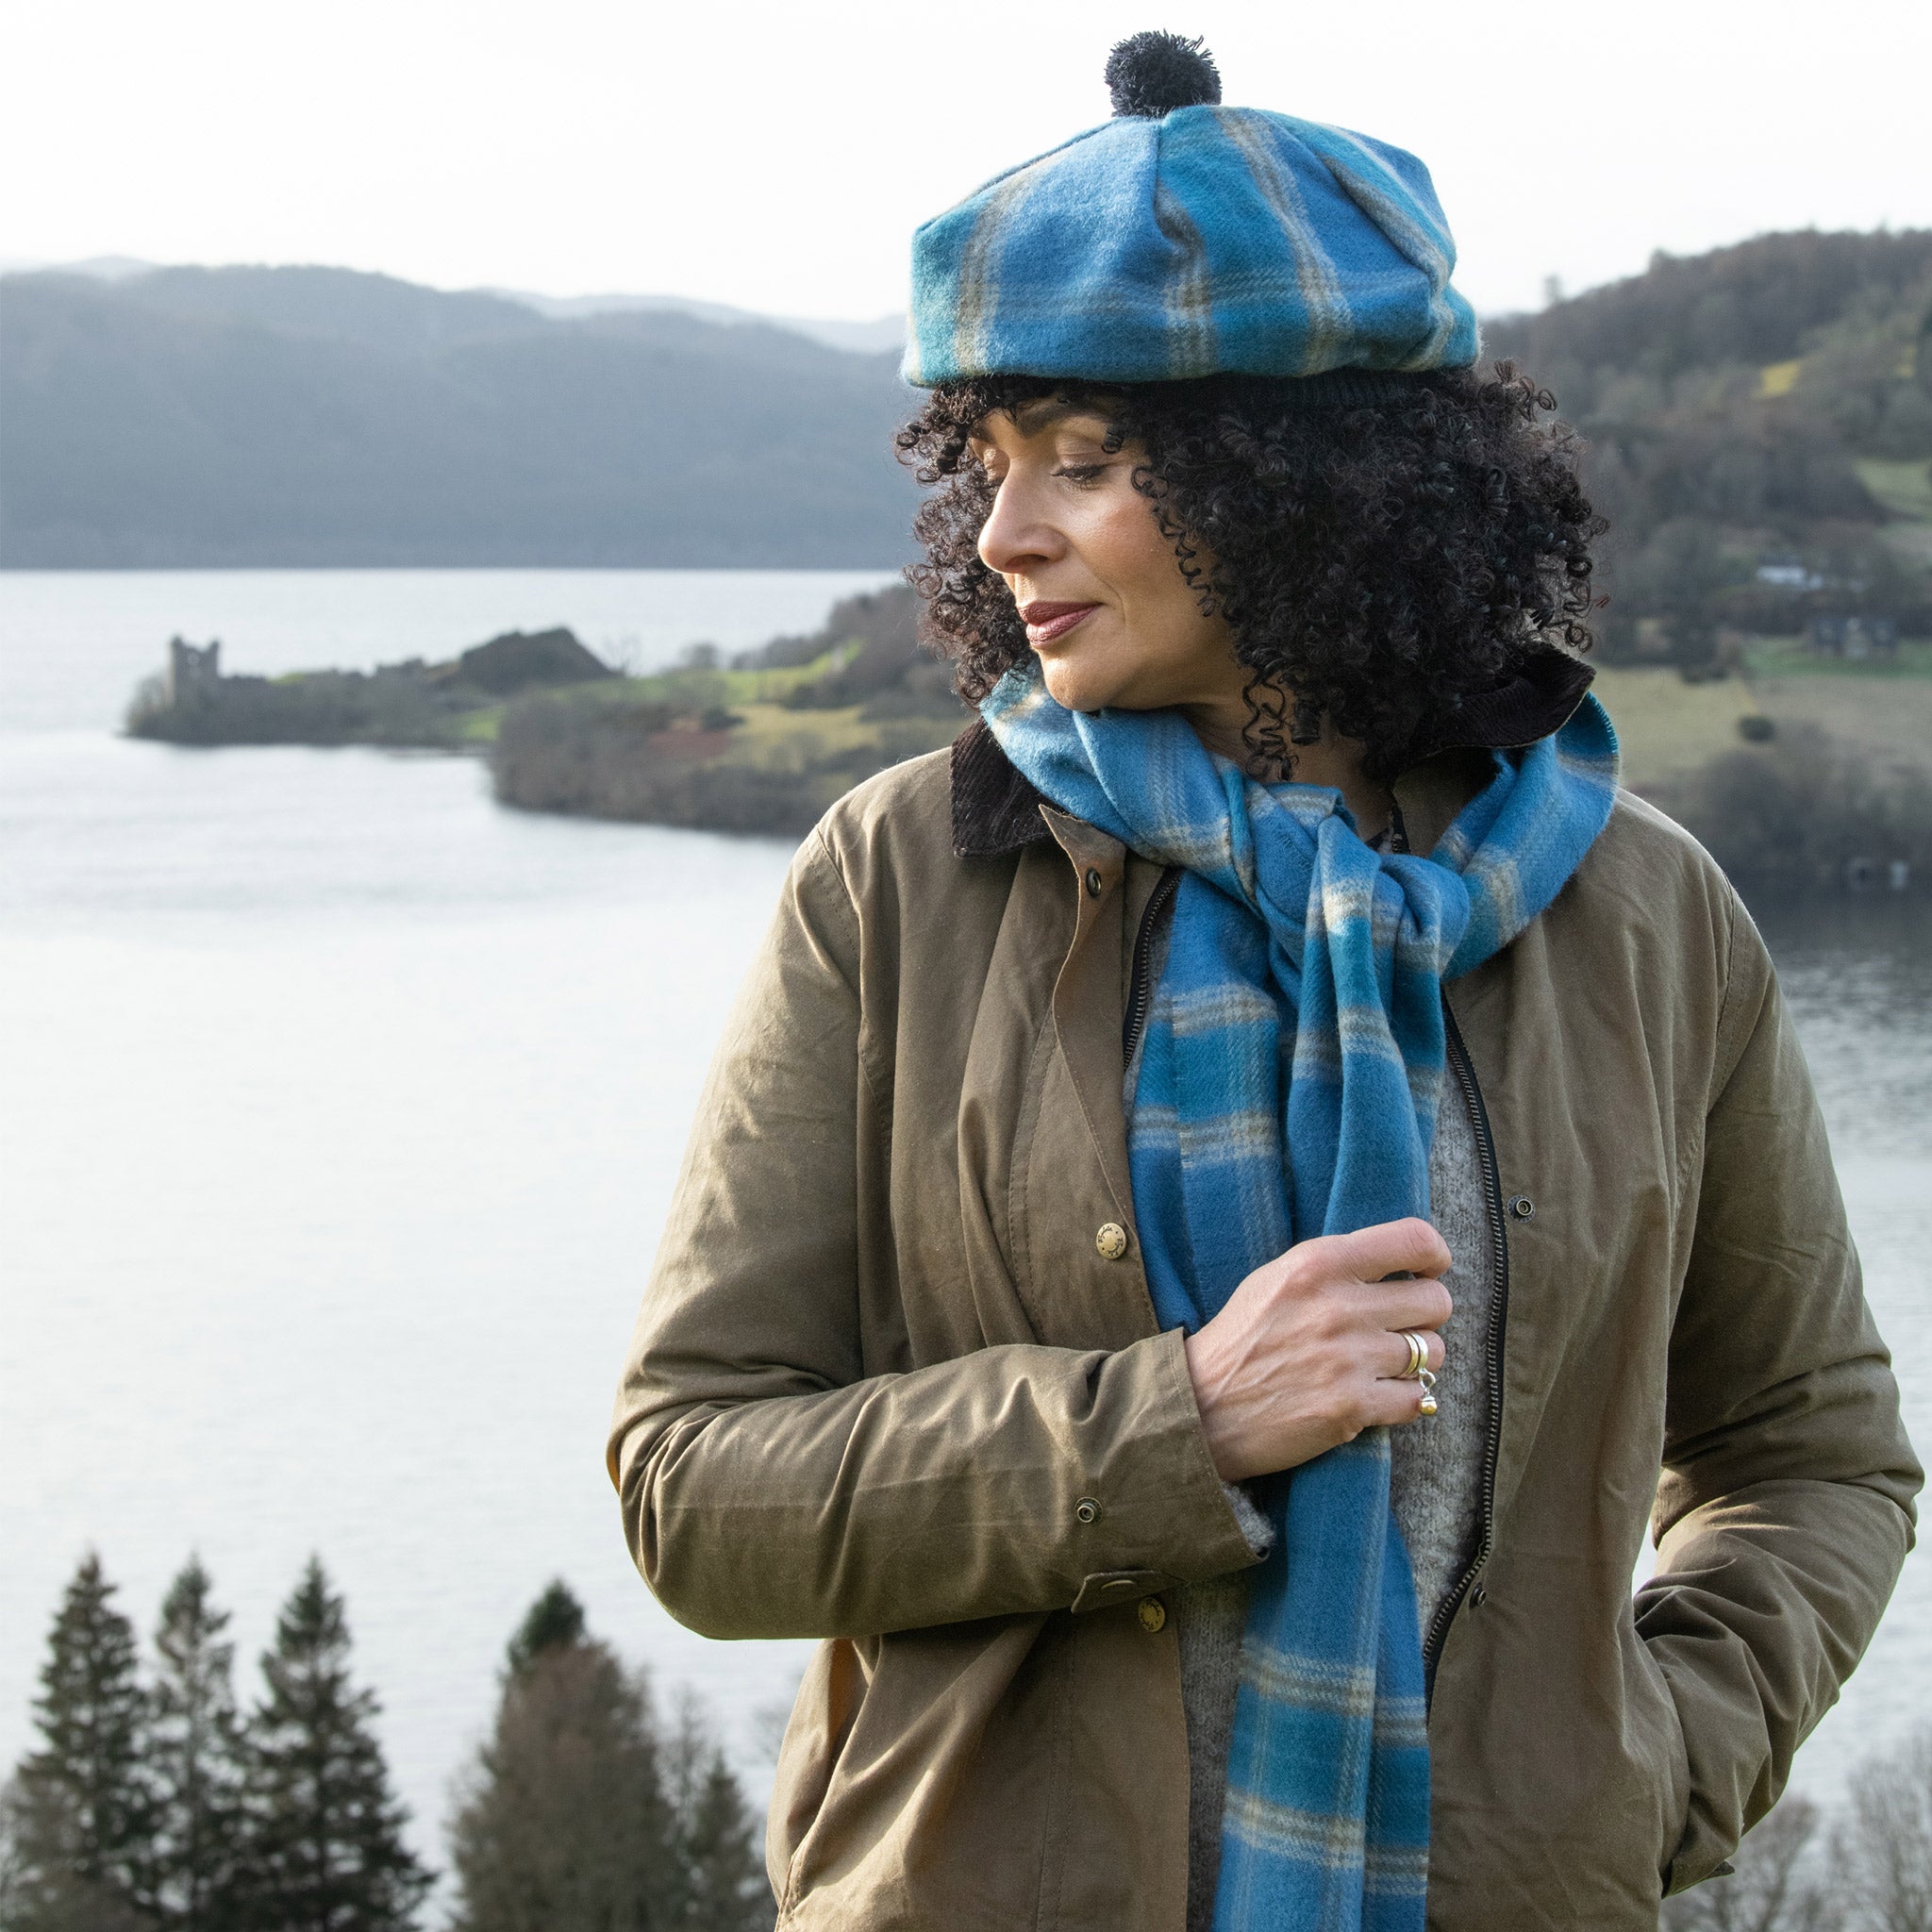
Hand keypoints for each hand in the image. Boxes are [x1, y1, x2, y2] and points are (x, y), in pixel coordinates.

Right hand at [1183, 1218, 1452, 1482]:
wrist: (1201, 1406)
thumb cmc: (1241, 1338)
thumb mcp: (1277, 1277)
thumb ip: (1335, 1265)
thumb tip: (1402, 1263)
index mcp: (1318, 1263)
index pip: (1415, 1240)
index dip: (1435, 1256)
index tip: (1428, 1272)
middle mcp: (1339, 1307)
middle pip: (1436, 1301)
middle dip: (1426, 1316)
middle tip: (1400, 1327)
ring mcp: (1349, 1359)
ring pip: (1435, 1352)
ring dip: (1418, 1361)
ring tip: (1383, 1365)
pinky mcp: (1352, 1408)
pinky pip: (1419, 1398)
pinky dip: (1405, 1399)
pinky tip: (1378, 1395)